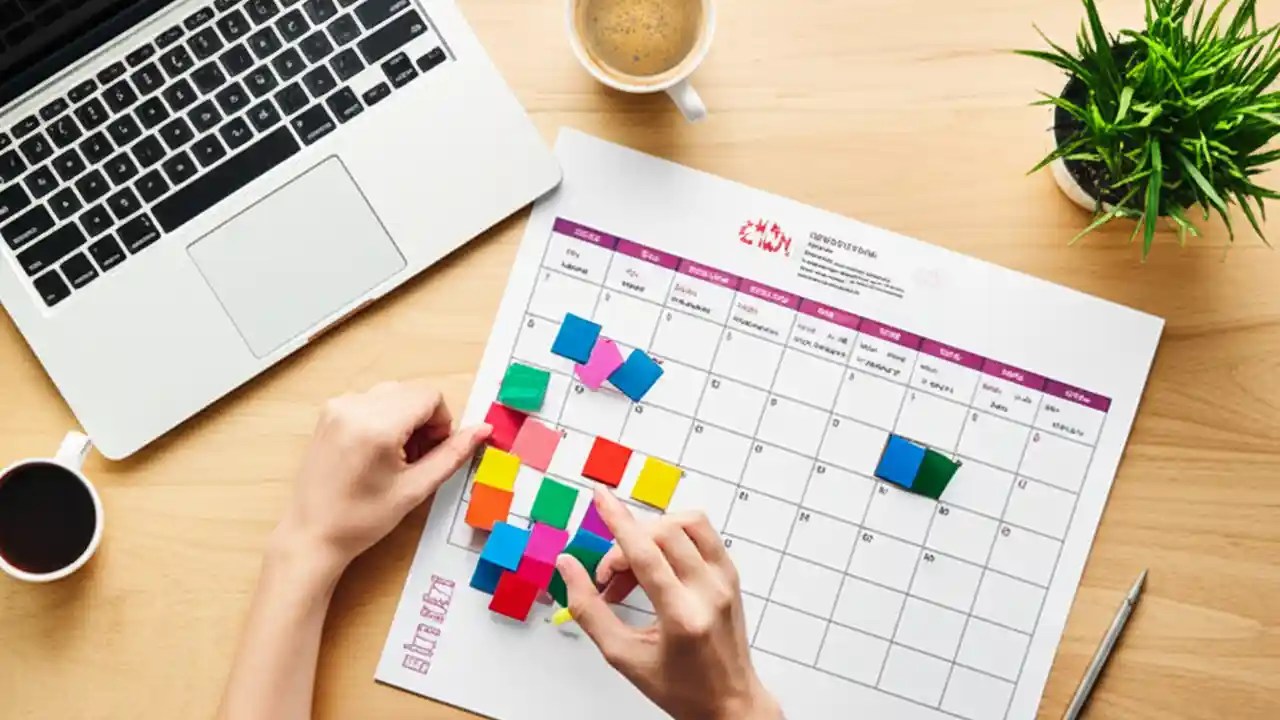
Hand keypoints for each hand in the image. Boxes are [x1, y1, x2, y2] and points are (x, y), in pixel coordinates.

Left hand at [276, 380, 490, 574]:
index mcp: (376, 426)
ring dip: (405, 417)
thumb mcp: (415, 488)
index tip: (436, 449)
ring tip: (398, 456)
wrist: (312, 534)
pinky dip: (384, 417)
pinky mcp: (329, 412)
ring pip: (393, 394)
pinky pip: (371, 400)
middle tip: (419, 456)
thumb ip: (452, 454)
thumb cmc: (361, 519)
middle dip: (425, 419)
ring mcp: (337, 407)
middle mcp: (354, 407)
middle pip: (412, 392)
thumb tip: (482, 430)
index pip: (429, 396)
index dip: (442, 421)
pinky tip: (380, 450)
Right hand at [557, 489, 780, 719]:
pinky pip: (701, 533)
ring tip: (634, 569)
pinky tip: (657, 565)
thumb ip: (589, 609)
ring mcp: (725, 580)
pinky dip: (673, 537)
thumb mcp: (623, 657)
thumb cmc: (679, 687)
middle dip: (625, 545)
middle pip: (662, 534)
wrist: (729, 703)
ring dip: (652, 533)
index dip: (618, 521)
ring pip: (687, 523)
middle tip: (609, 577)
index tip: (600, 496)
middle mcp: (709, 591)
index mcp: (682, 616)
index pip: (645, 553)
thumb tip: (567, 566)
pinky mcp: (731, 574)